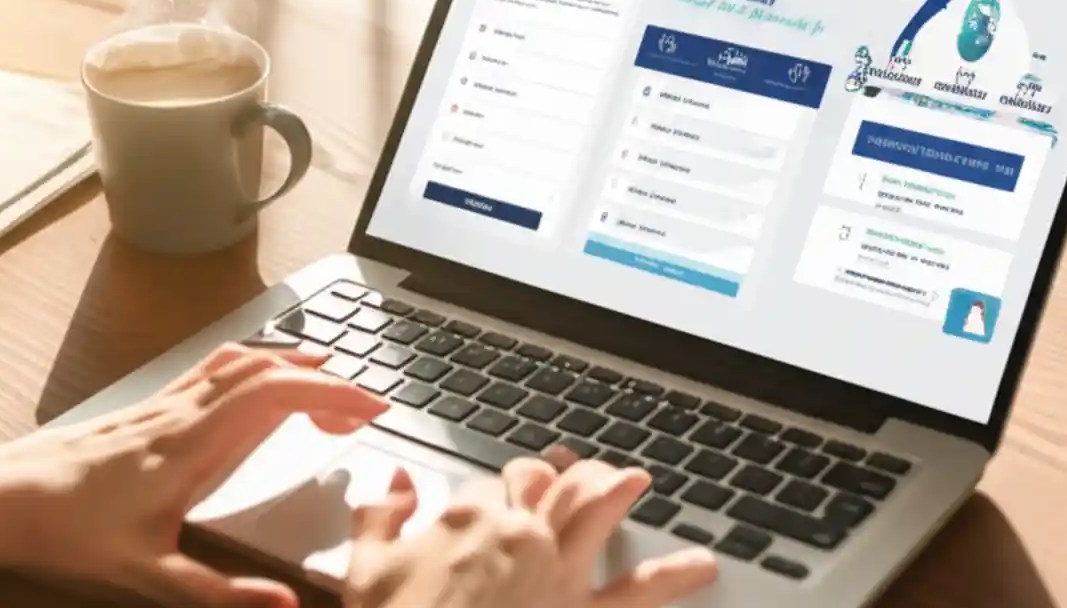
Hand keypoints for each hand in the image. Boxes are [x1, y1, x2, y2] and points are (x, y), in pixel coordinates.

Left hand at [0, 342, 387, 606]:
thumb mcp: (149, 576)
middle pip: (268, 369)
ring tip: (328, 382)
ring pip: (241, 360)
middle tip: (363, 410)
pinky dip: (254, 362)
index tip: (372, 407)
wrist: (4, 498)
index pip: (276, 394)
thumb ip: (220, 592)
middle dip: (326, 382)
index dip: (332, 393)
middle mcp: (186, 412)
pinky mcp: (152, 405)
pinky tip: (259, 377)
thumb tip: (284, 603)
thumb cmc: (71, 533)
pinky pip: (213, 367)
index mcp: (194, 444)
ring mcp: (167, 403)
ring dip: (292, 363)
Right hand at [346, 457, 717, 607]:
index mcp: (470, 519)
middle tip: (564, 473)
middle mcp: (521, 534)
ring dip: (619, 493)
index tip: (489, 502)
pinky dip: (672, 577)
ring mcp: (558, 572)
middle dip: (554, 475)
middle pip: (545, 486)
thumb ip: (380, 516)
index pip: (487, 487)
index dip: (490, 492)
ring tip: (637, 481)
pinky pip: (636, 592)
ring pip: (595, 513)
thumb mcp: (366, 570)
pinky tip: (700, 565)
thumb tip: (395, 480)